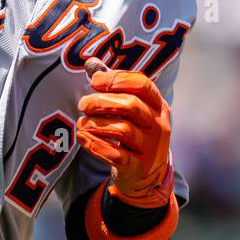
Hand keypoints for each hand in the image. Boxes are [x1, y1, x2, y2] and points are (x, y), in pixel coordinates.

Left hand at [76, 63, 172, 208]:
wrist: (147, 176)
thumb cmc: (134, 134)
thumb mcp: (131, 109)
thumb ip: (113, 86)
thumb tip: (92, 62)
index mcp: (158, 106)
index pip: (142, 84)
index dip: (116, 79)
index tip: (95, 81)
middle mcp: (157, 126)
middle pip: (131, 105)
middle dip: (101, 102)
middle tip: (83, 104)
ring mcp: (149, 148)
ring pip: (122, 129)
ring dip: (95, 124)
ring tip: (82, 123)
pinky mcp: (136, 168)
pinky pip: (115, 155)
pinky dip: (95, 146)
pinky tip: (83, 138)